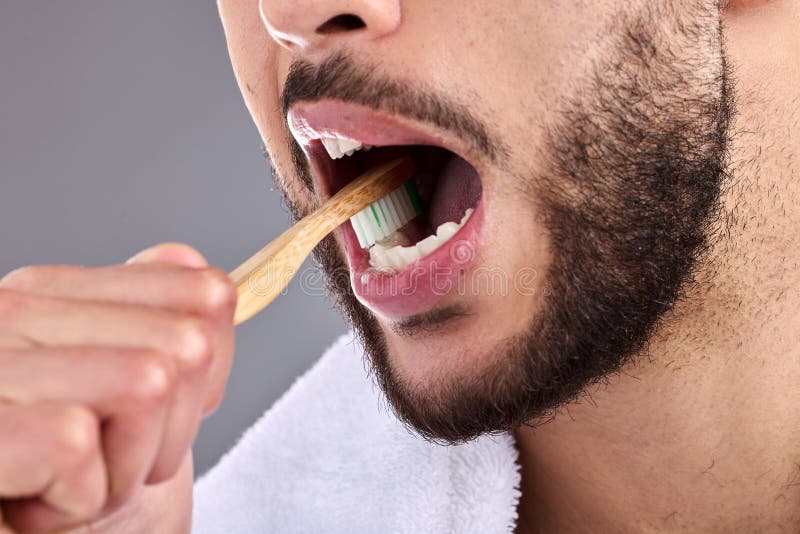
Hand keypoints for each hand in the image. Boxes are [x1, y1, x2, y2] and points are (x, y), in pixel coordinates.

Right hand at [0, 243, 235, 532]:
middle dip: (171, 431)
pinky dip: (80, 498)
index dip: (209, 376)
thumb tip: (189, 263)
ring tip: (77, 480)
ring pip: (146, 383)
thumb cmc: (76, 478)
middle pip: (188, 344)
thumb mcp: (132, 392)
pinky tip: (44, 506)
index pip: (204, 293)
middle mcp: (12, 312)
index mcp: (55, 293)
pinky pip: (73, 442)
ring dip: (129, 465)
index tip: (155, 416)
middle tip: (110, 459)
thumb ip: (153, 319)